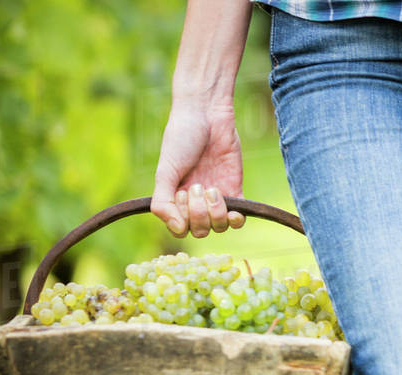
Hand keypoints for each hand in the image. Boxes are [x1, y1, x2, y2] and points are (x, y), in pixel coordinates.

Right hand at [151, 103, 244, 237]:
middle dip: (198, 213)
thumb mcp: (165, 171)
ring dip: (217, 213)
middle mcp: (195, 202)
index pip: (180, 229)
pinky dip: (236, 220)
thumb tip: (177, 229)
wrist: (207, 116)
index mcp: (175, 198)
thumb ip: (163, 201)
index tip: (181, 194)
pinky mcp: (235, 191)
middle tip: (196, 185)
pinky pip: (238, 219)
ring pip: (220, 227)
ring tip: (212, 189)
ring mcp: (216, 198)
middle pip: (201, 230)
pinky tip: (234, 211)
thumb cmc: (181, 140)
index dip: (183, 219)